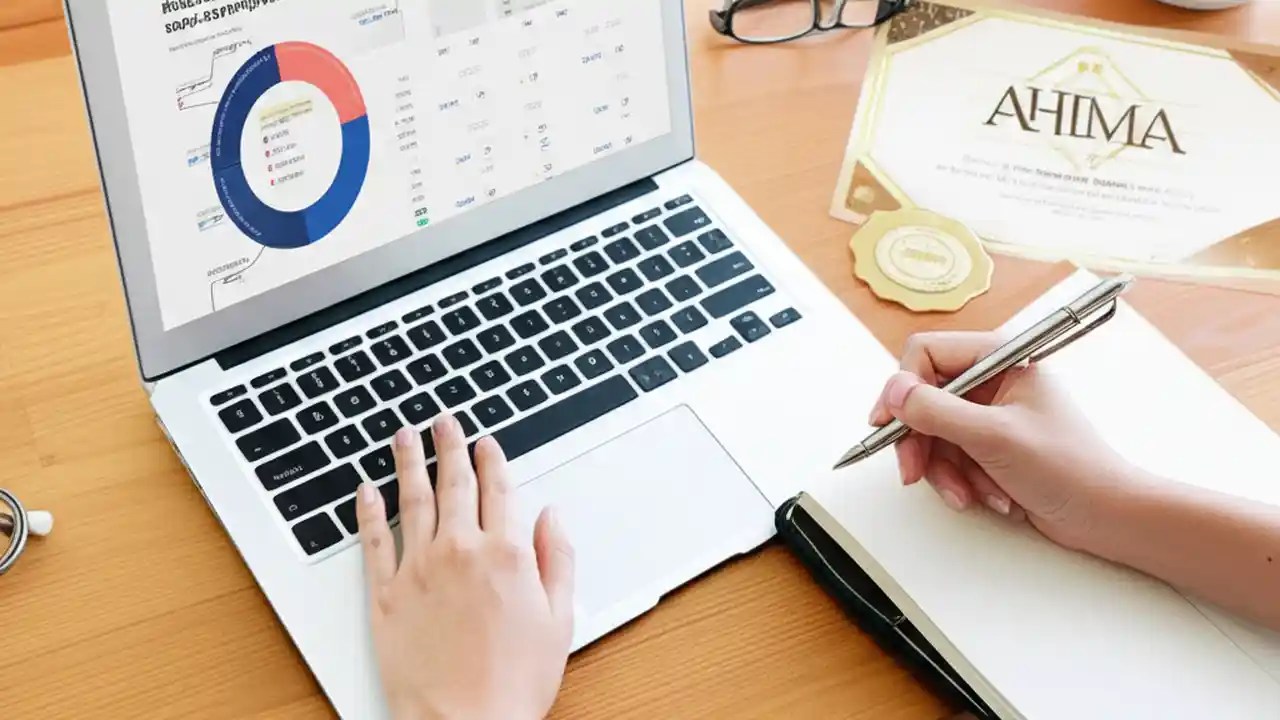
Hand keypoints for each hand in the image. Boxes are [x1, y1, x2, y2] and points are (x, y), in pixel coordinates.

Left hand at [357, 413, 574, 719]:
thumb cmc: (515, 681)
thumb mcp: (559, 618)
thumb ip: (555, 560)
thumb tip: (550, 519)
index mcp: (505, 554)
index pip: (498, 489)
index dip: (492, 459)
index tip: (486, 442)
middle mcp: (460, 551)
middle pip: (454, 484)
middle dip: (449, 447)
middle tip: (443, 421)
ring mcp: (419, 570)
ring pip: (412, 500)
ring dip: (408, 462)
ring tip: (404, 436)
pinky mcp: (386, 595)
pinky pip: (374, 541)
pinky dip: (368, 511)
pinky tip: (366, 490)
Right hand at [868, 331, 1136, 549]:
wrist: (1103, 515)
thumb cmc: (1069, 468)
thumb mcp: (994, 436)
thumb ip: (937, 411)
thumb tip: (894, 392)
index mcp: (1000, 358)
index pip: (926, 354)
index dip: (902, 388)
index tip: (888, 423)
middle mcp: (991, 380)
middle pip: (923, 398)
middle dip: (920, 441)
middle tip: (914, 472)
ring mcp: (988, 413)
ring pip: (932, 433)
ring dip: (944, 469)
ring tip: (967, 493)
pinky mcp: (986, 445)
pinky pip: (949, 457)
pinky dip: (959, 480)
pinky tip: (985, 495)